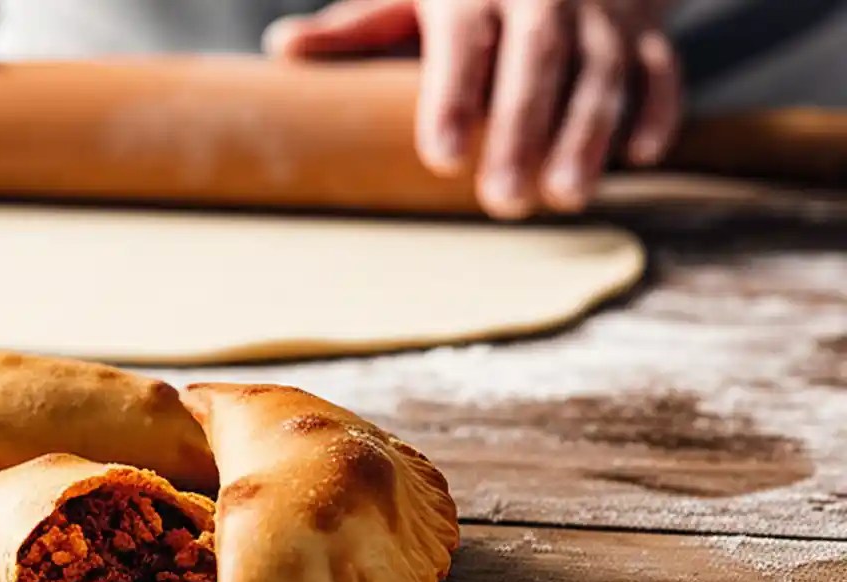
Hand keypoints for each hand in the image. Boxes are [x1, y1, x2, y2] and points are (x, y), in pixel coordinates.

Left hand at [266, 0, 681, 217]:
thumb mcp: (409, 0)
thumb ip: (358, 31)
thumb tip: (282, 48)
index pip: (462, 42)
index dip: (453, 97)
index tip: (442, 159)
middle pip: (538, 58)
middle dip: (525, 129)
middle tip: (505, 201)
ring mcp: (599, 12)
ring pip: (602, 68)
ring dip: (589, 132)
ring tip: (568, 197)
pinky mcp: (644, 31)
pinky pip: (660, 66)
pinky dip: (657, 106)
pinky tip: (642, 155)